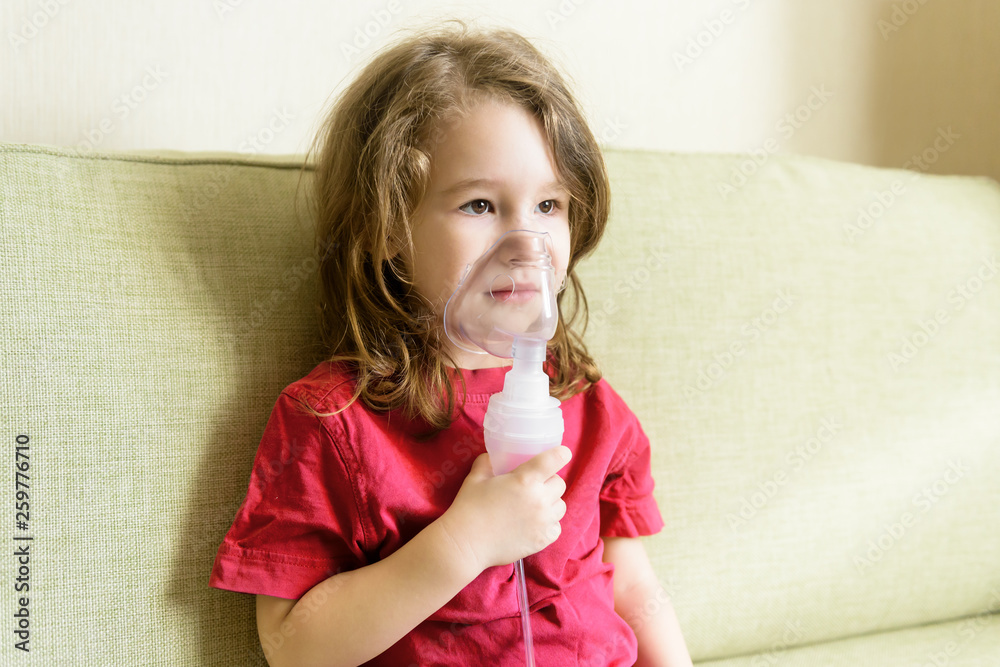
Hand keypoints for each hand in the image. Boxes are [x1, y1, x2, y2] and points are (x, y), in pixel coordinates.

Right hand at [437, 446, 570, 572]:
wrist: (465, 543)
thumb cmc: (469, 507)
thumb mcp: (476, 478)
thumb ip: (487, 463)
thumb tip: (492, 457)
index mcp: (524, 479)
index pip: (554, 460)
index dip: (561, 454)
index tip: (562, 454)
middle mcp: (539, 499)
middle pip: (560, 483)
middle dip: (549, 481)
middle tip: (535, 485)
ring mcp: (543, 521)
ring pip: (561, 506)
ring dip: (551, 503)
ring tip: (535, 505)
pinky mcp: (542, 540)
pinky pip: (556, 527)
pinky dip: (549, 524)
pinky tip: (534, 524)